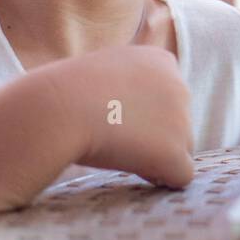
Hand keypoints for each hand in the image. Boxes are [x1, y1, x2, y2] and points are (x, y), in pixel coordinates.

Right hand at [35, 45, 193, 188]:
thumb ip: (128, 85)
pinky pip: (181, 176)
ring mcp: (182, 120)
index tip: (114, 114)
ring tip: (118, 150)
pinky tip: (134, 170)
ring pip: (180, 149)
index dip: (143, 115)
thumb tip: (135, 108)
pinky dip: (161, 179)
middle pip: (177, 123)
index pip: (168, 97)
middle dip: (152, 136)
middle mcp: (180, 86)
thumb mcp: (105, 72)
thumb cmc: (67, 93)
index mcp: (162, 61)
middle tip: (114, 135)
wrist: (57, 109)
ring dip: (155, 157)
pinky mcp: (174, 152)